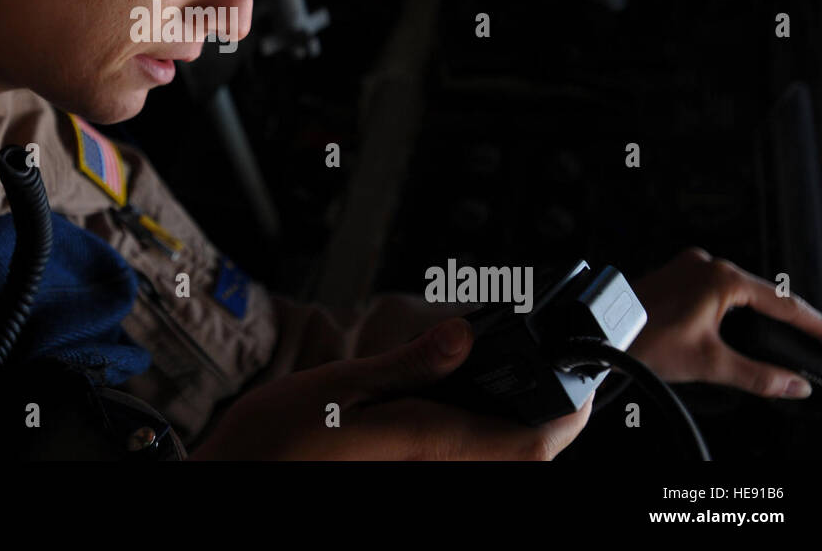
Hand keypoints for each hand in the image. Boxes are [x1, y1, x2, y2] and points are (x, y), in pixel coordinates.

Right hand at [188, 317, 593, 459]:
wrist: (237, 486)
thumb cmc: (275, 446)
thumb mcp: (338, 386)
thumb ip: (409, 364)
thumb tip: (465, 336)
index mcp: (430, 445)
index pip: (532, 444)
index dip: (571, 416)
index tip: (584, 385)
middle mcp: (437, 475)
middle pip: (523, 460)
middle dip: (547, 422)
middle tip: (553, 380)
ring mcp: (422, 485)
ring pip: (496, 467)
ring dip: (515, 434)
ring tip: (511, 391)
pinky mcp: (405, 484)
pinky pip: (463, 469)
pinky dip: (480, 442)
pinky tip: (456, 414)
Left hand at [629, 246, 821, 396]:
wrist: (597, 330)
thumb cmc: (642, 339)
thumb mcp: (709, 363)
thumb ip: (758, 376)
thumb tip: (794, 386)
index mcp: (721, 278)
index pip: (786, 304)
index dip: (818, 327)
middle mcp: (706, 264)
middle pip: (766, 295)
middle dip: (794, 320)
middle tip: (821, 341)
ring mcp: (689, 267)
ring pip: (741, 292)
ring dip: (763, 313)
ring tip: (790, 336)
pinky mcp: (675, 277)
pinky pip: (718, 290)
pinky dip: (737, 309)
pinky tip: (745, 325)